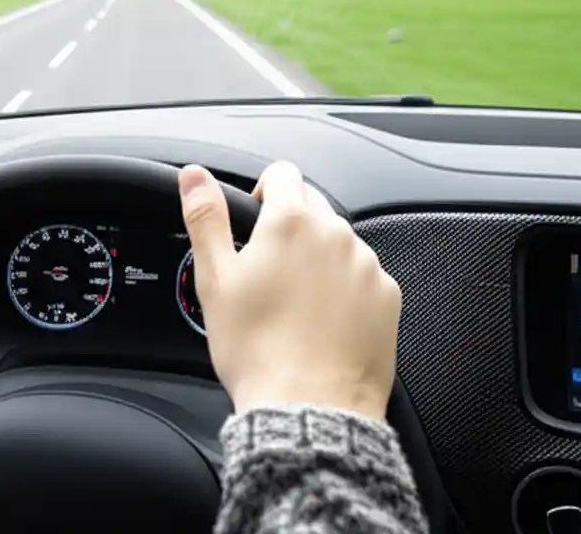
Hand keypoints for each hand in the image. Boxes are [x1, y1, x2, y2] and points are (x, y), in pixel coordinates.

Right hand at [178, 161, 401, 419]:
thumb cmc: (257, 350)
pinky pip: (364, 278)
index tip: (254, 221)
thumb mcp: (215, 280)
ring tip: (295, 303)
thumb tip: (193, 176)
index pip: (282, 173)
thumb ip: (205, 217)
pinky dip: (345, 290)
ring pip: (339, 243)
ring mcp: (367, 266)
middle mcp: (336, 235)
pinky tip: (323, 322)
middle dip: (290, 226)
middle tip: (267, 270)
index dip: (263, 192)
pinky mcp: (387, 298)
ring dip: (319, 258)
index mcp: (291, 222)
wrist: (308, 408)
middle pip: (313, 206)